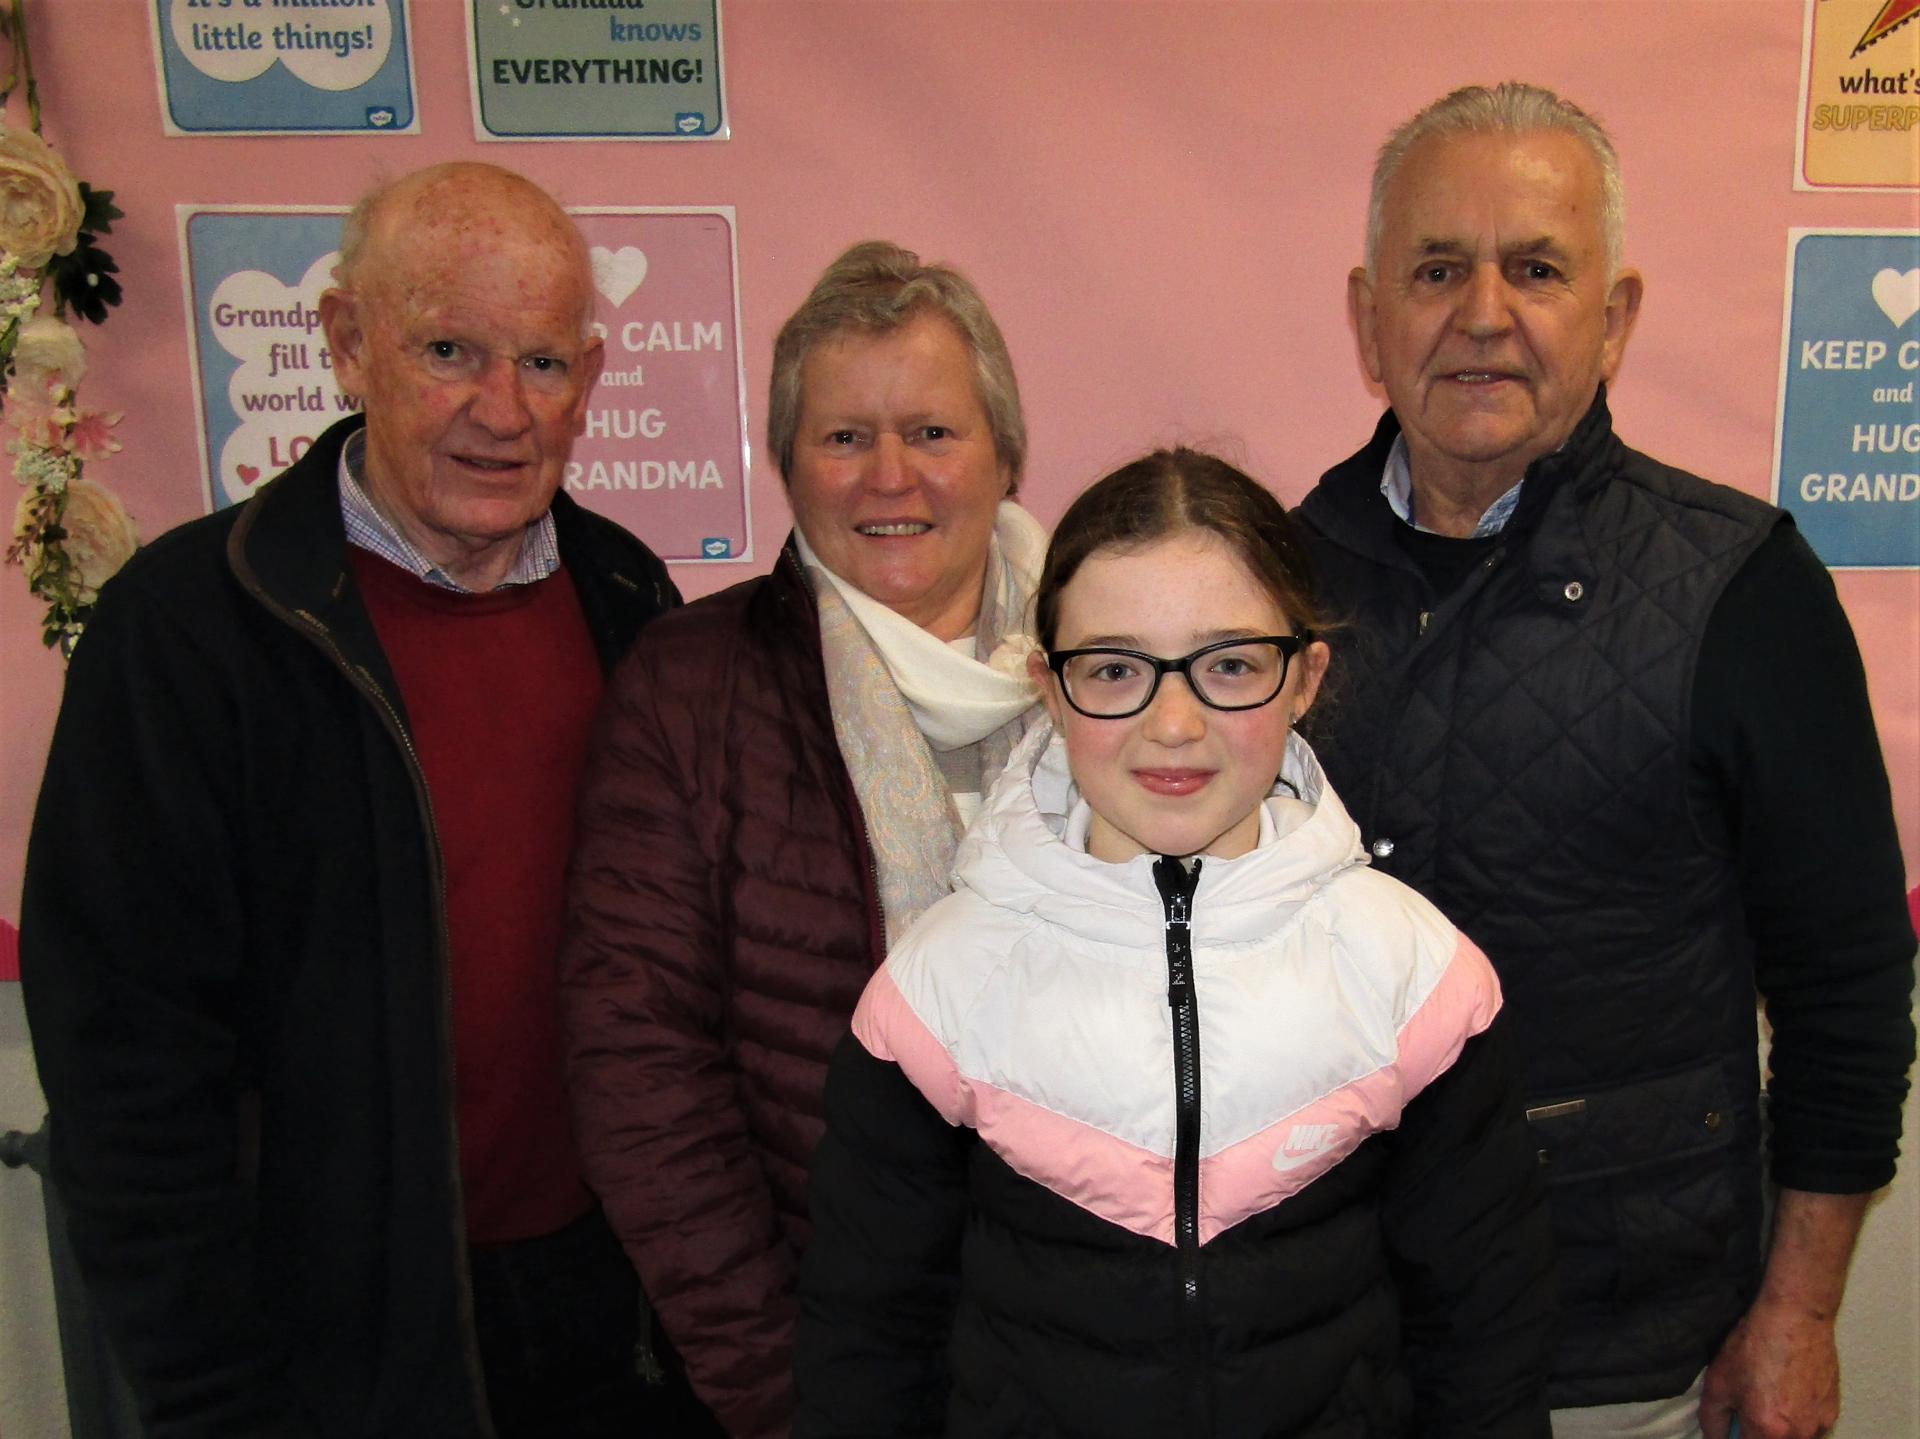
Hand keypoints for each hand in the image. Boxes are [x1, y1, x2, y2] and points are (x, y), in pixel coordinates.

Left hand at [1698, 1294, 1839, 1438]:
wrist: (1795, 1318)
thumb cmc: (1755, 1345)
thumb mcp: (1718, 1381)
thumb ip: (1713, 1420)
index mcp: (1767, 1431)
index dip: (1737, 1438)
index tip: (1735, 1427)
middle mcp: (1798, 1435)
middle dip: (1758, 1433)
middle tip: (1749, 1410)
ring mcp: (1819, 1426)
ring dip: (1780, 1430)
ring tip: (1770, 1399)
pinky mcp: (1833, 1414)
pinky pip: (1811, 1430)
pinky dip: (1798, 1421)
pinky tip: (1788, 1394)